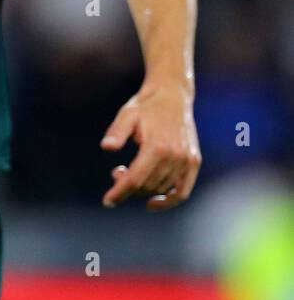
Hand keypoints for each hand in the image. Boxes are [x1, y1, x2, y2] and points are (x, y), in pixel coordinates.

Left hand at [100, 77, 200, 211]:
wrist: (172, 95)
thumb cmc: (145, 106)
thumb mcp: (126, 115)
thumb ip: (117, 132)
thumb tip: (107, 147)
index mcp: (157, 147)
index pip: (135, 179)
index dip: (119, 192)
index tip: (107, 202)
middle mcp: (175, 157)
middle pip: (147, 186)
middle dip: (127, 186)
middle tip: (116, 173)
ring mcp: (187, 160)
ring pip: (161, 189)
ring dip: (142, 189)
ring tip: (127, 174)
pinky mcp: (193, 162)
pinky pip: (183, 190)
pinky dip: (169, 200)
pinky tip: (153, 203)